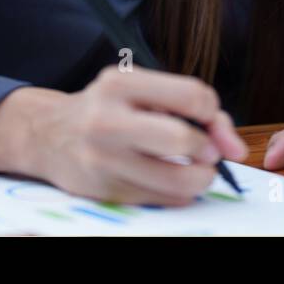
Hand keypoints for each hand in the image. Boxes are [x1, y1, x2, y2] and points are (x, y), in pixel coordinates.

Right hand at [26, 65, 247, 205]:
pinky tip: (167, 180)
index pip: (192, 95)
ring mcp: (103, 159)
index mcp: (120, 83)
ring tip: (195, 170)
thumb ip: (193, 106)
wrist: (48, 134)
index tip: (208, 121)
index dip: (212, 113)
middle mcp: (107, 119)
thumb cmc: (107, 108)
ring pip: (180, 180)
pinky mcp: (105, 191)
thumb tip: (235, 148)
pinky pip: (165, 200)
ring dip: (201, 178)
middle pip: (183, 139)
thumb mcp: (140, 89)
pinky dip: (179, 193)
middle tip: (205, 151)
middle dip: (208, 149)